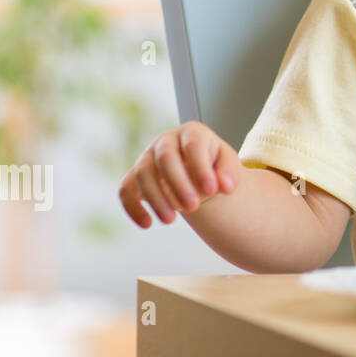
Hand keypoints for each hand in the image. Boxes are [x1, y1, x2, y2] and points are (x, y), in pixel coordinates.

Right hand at [119, 121, 240, 226]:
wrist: (196, 169)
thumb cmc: (214, 164)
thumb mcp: (227, 164)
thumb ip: (229, 173)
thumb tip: (226, 186)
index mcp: (192, 133)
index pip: (193, 145)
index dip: (201, 167)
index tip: (211, 190)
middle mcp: (166, 140)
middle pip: (165, 157)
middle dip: (178, 183)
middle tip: (193, 207)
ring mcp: (147, 157)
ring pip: (142, 173)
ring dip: (155, 198)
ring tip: (171, 220)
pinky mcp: (134, 176)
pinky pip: (126, 189)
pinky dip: (133, 207)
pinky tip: (147, 224)